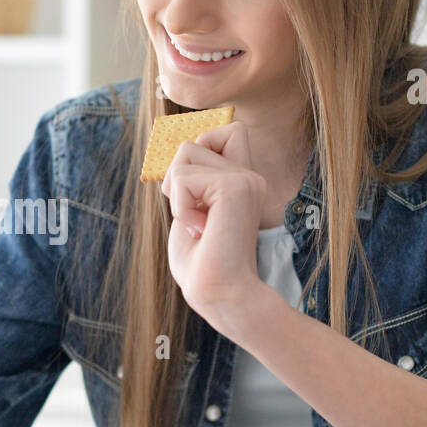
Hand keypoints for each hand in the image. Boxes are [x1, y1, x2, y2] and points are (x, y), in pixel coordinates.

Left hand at [160, 121, 271, 333]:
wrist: (220, 295)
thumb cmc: (202, 266)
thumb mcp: (191, 213)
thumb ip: (191, 181)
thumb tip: (182, 147)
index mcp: (242, 183)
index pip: (228, 131)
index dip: (202, 146)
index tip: (195, 193)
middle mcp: (249, 177)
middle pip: (193, 142)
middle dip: (177, 179)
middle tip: (194, 216)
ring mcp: (246, 180)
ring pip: (185, 152)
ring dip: (177, 193)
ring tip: (197, 224)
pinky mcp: (236, 187)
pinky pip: (183, 178)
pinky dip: (180, 207)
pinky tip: (200, 230)